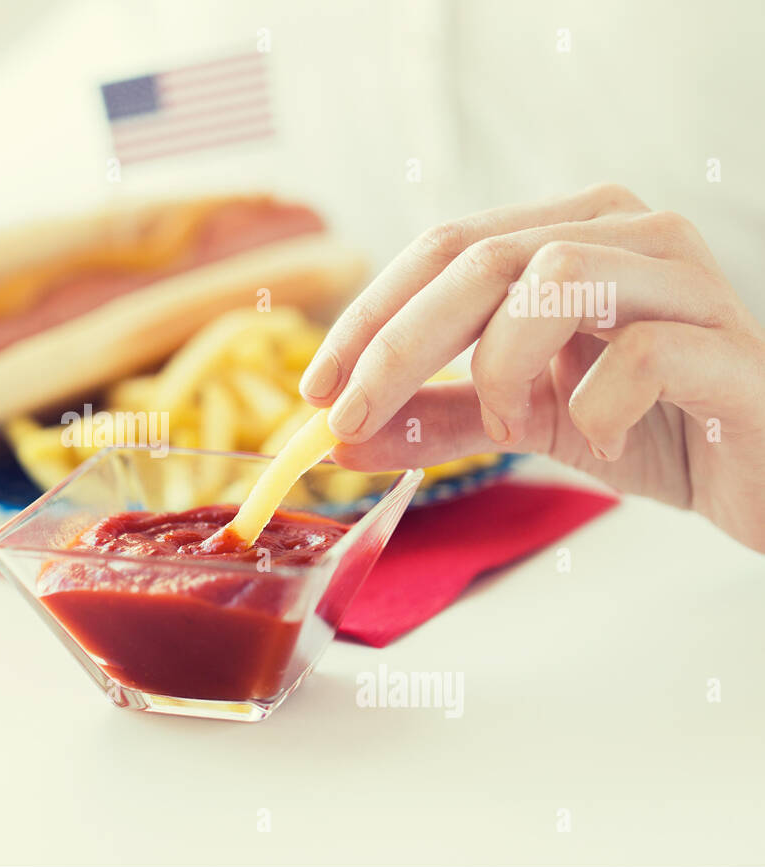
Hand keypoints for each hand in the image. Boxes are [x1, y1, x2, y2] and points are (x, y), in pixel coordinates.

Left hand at [299, 183, 764, 551]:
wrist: (762, 465)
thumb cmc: (649, 426)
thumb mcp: (522, 419)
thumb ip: (436, 419)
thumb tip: (337, 437)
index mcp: (571, 232)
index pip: (443, 249)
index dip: (368, 318)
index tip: (315, 389)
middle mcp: (627, 233)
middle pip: (479, 258)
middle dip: (397, 345)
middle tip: (351, 417)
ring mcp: (684, 279)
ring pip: (553, 279)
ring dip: (500, 367)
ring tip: (512, 426)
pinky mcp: (728, 342)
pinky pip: (640, 353)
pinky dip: (594, 405)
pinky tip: (600, 439)